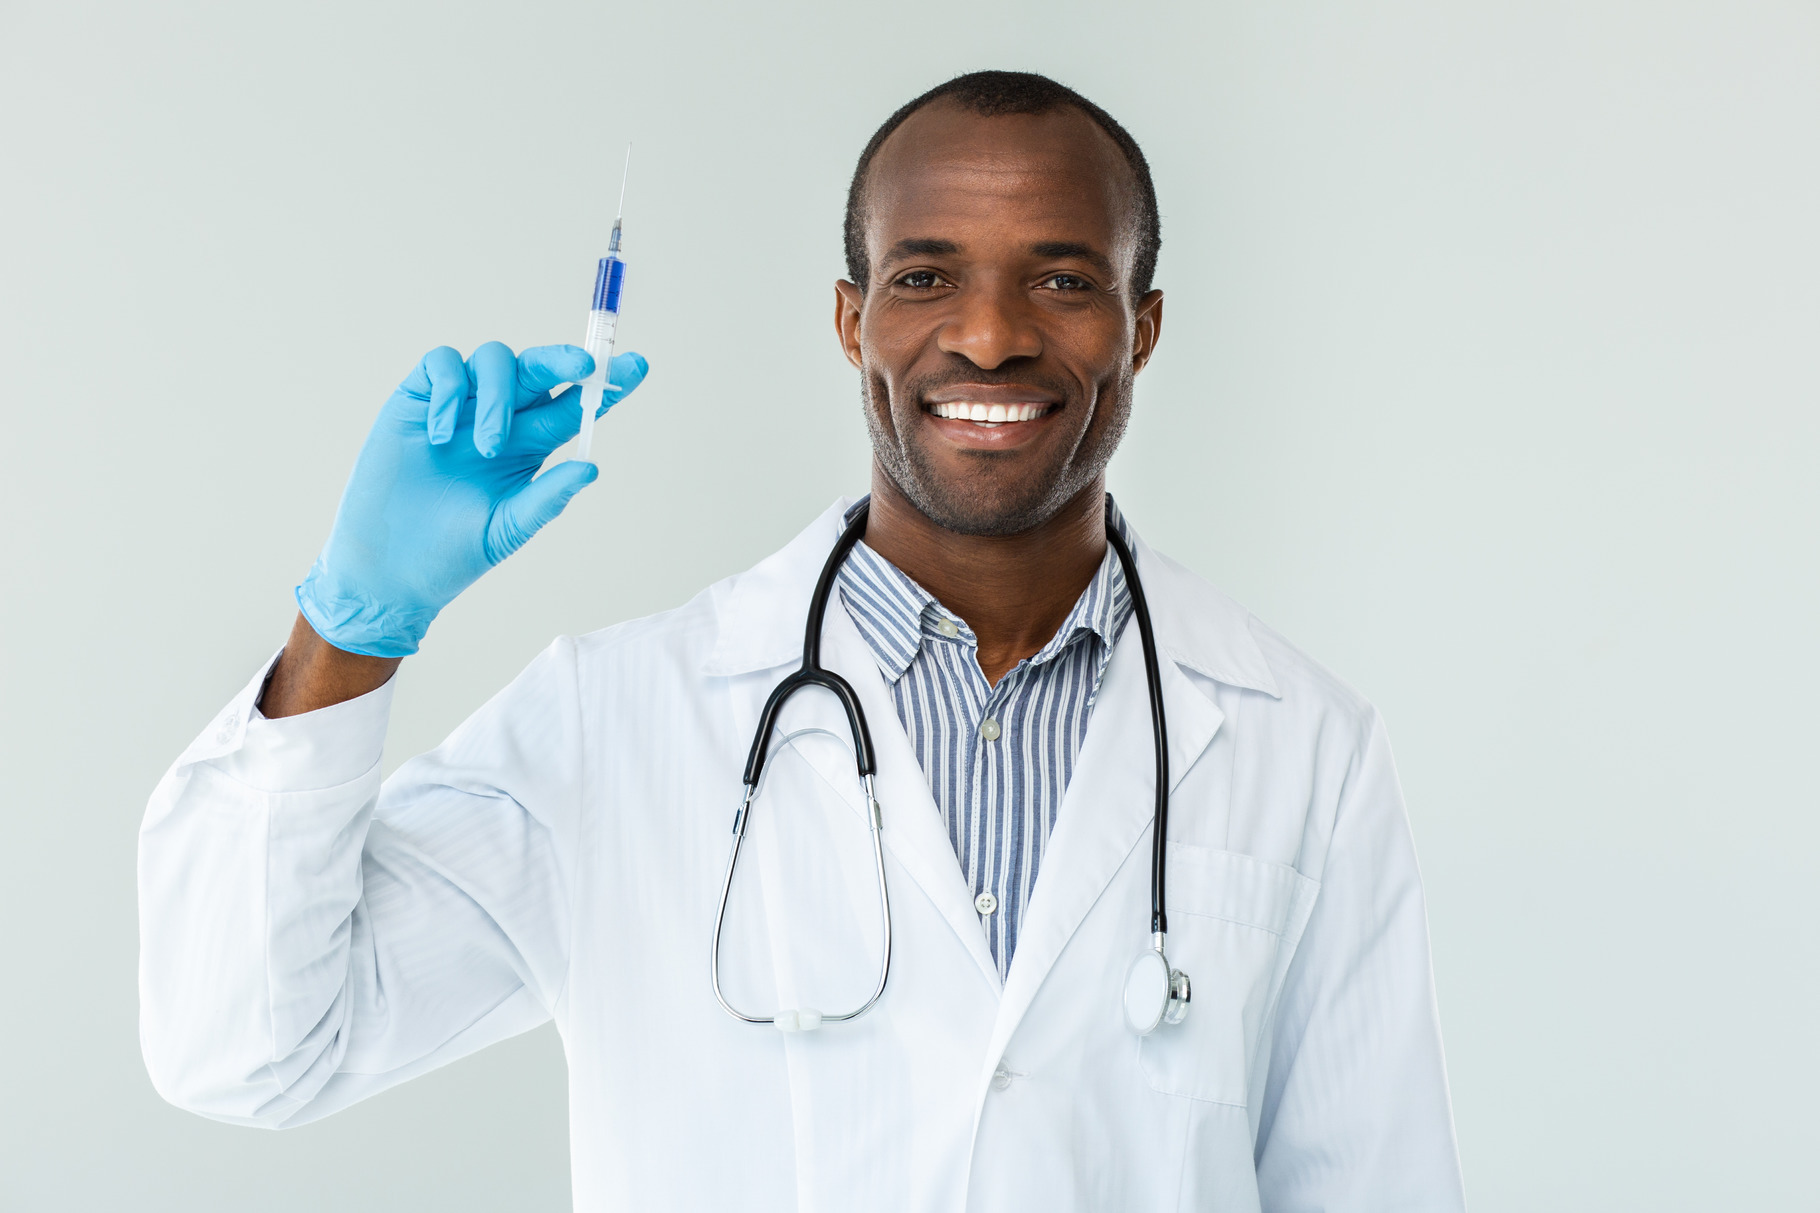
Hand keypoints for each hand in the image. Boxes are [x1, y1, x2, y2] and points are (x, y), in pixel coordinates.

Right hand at [295, 341, 649, 656]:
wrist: (389, 569)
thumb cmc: (453, 552)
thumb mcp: (508, 529)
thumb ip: (548, 498)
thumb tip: (592, 468)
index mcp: (530, 444)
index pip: (574, 404)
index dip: (606, 384)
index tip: (638, 367)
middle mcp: (500, 417)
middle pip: (539, 369)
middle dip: (564, 360)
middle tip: (584, 366)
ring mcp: (459, 405)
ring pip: (495, 359)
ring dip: (501, 394)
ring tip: (489, 445)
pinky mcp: (416, 399)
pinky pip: (442, 364)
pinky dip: (450, 389)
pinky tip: (441, 434)